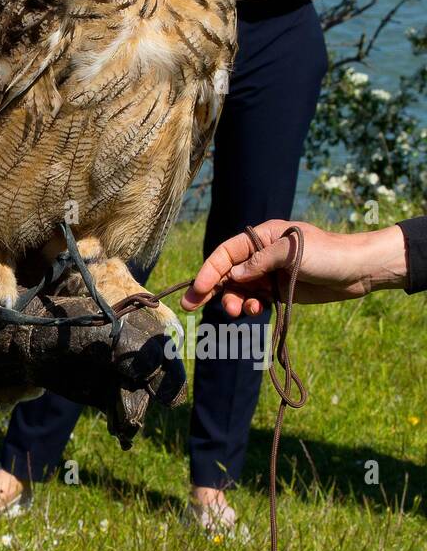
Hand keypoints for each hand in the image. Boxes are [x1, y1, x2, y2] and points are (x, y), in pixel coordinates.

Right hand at [179, 218, 409, 315]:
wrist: (358, 271)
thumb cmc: (328, 253)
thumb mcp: (292, 252)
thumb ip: (261, 262)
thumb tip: (234, 274)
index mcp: (261, 237)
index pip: (227, 253)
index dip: (209, 270)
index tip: (198, 289)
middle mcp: (260, 255)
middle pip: (227, 272)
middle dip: (210, 289)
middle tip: (191, 307)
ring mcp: (269, 274)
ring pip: (239, 289)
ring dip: (233, 301)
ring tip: (239, 313)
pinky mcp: (279, 291)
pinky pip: (255, 300)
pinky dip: (251, 307)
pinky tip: (256, 312)